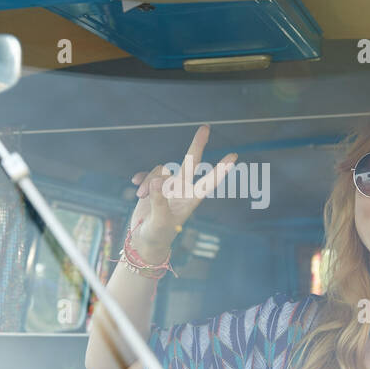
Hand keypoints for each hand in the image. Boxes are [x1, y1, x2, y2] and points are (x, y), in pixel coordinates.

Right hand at [128, 125, 236, 254]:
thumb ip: (159, 201)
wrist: (144, 241)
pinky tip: (135, 185)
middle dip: (197, 145)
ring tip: (140, 196)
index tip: (234, 157)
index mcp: (189, 200)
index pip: (208, 182)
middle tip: (206, 127)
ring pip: (161, 170)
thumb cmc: (157, 235)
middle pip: (191, 163)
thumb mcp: (159, 221)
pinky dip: (142, 178)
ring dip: (150, 180)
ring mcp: (168, 186)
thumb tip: (160, 179)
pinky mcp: (154, 186)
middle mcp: (181, 190)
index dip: (220, 170)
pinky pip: (149, 174)